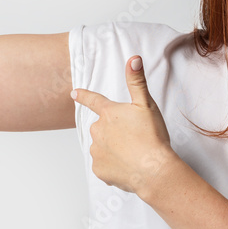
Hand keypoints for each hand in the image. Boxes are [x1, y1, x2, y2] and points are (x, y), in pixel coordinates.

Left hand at [70, 55, 178, 196]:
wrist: (153, 169)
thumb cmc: (152, 136)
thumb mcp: (146, 104)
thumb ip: (137, 81)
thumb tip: (133, 59)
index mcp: (108, 113)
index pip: (93, 100)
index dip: (83, 96)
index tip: (74, 93)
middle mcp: (98, 130)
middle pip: (102, 127)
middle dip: (113, 131)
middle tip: (133, 137)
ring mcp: (96, 151)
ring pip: (102, 147)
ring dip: (113, 149)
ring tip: (133, 153)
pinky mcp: (99, 169)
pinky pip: (104, 165)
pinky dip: (114, 165)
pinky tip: (127, 166)